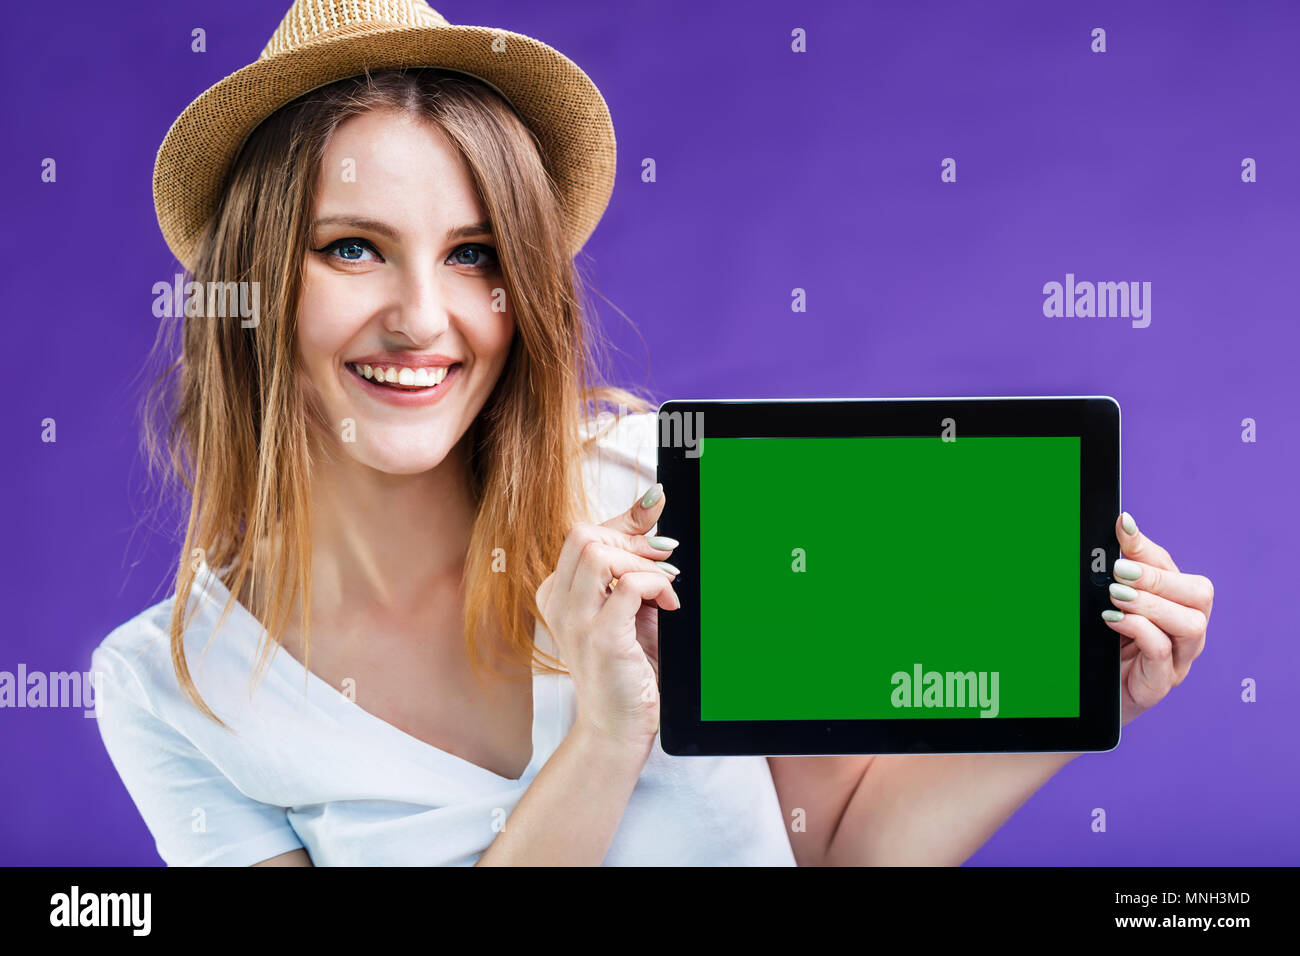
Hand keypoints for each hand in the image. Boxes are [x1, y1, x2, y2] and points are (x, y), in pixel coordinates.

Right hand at [534, 483, 680, 747]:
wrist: (618, 727)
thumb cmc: (626, 668)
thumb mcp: (627, 607)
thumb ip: (633, 566)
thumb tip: (653, 515)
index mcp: (557, 592)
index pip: (583, 533)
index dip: (624, 518)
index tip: (655, 506)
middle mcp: (558, 604)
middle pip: (584, 535)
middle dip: (631, 538)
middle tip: (662, 562)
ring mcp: (575, 622)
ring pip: (598, 553)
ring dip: (642, 562)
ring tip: (664, 587)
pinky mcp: (601, 639)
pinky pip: (627, 586)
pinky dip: (655, 585)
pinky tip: (668, 604)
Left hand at [1103, 512, 1213, 725]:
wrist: (1087, 696)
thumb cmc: (1101, 647)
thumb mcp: (1108, 605)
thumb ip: (1116, 576)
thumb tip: (1114, 532)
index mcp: (1174, 605)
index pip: (1172, 567)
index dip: (1147, 547)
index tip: (1123, 527)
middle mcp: (1185, 631)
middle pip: (1199, 594)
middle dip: (1159, 578)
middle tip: (1120, 572)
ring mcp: (1178, 659)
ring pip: (1191, 624)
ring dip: (1152, 605)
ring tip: (1116, 598)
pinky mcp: (1160, 683)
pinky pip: (1163, 652)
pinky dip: (1141, 630)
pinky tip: (1114, 621)